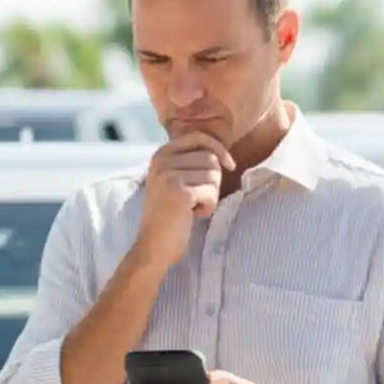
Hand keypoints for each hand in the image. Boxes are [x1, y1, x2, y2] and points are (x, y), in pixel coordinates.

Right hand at [132, 132, 234, 268]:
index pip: (199, 137)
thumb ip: (189, 162)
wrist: (153, 246)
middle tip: (195, 200)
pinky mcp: (179, 193)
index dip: (218, 149)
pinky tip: (192, 215)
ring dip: (210, 196)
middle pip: (210, 159)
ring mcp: (169, 176)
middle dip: (212, 182)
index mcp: (160, 155)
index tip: (230, 165)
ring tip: (191, 208)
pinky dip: (208, 208)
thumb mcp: (174, 180)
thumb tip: (218, 151)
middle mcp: (162, 162)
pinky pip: (211, 194)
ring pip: (214, 177)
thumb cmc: (170, 216)